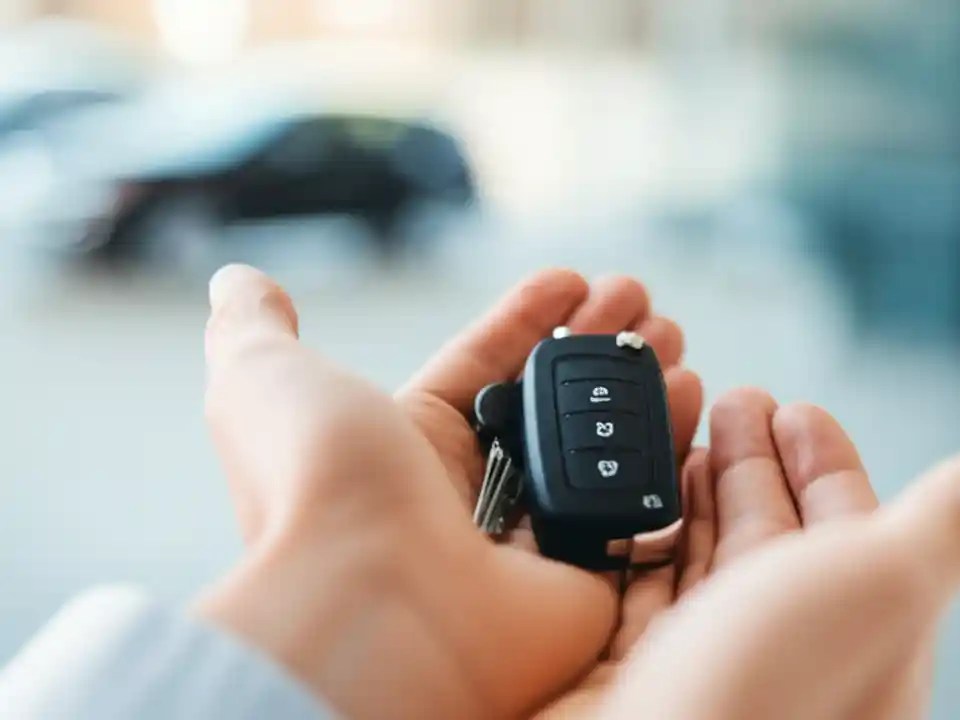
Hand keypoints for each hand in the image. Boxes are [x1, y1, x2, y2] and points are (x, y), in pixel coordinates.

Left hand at [194, 265, 701, 718]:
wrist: (373, 601)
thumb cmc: (319, 489)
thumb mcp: (264, 379)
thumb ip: (256, 327)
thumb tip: (239, 279)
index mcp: (406, 445)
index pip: (485, 365)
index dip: (530, 317)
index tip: (576, 277)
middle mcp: (471, 496)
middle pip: (553, 405)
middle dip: (601, 346)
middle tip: (646, 304)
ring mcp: (530, 540)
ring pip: (602, 452)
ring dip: (642, 393)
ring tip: (676, 344)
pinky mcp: (586, 583)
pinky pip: (638, 513)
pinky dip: (669, 462)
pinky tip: (690, 406)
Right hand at [541, 389, 959, 718]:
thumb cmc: (763, 705)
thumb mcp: (888, 587)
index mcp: (864, 637)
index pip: (855, 531)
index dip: (828, 463)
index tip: (798, 410)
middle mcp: (786, 657)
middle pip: (776, 539)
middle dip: (757, 463)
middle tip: (737, 402)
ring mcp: (705, 669)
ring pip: (709, 563)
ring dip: (697, 493)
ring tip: (686, 438)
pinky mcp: (633, 677)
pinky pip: (643, 588)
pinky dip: (641, 538)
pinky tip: (634, 511)